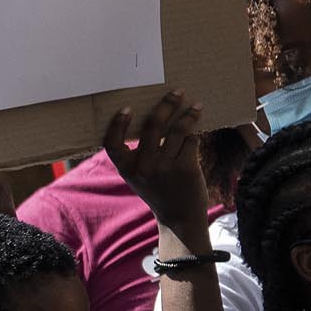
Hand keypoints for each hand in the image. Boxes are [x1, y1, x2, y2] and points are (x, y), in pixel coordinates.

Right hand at [104, 91, 209, 238]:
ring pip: (177, 130)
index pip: (113, 143)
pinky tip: (197, 130)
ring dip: (188, 115)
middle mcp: (144, 167)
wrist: (179, 218)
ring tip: (196, 106)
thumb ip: (139, 155)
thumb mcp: (139, 176)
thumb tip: (154, 120)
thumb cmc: (159, 191)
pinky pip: (191, 141)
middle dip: (166, 105)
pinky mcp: (185, 168)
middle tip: (177, 92)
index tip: (127, 108)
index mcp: (127, 168)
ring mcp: (165, 167)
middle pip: (153, 126)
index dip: (118, 125)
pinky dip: (194, 134)